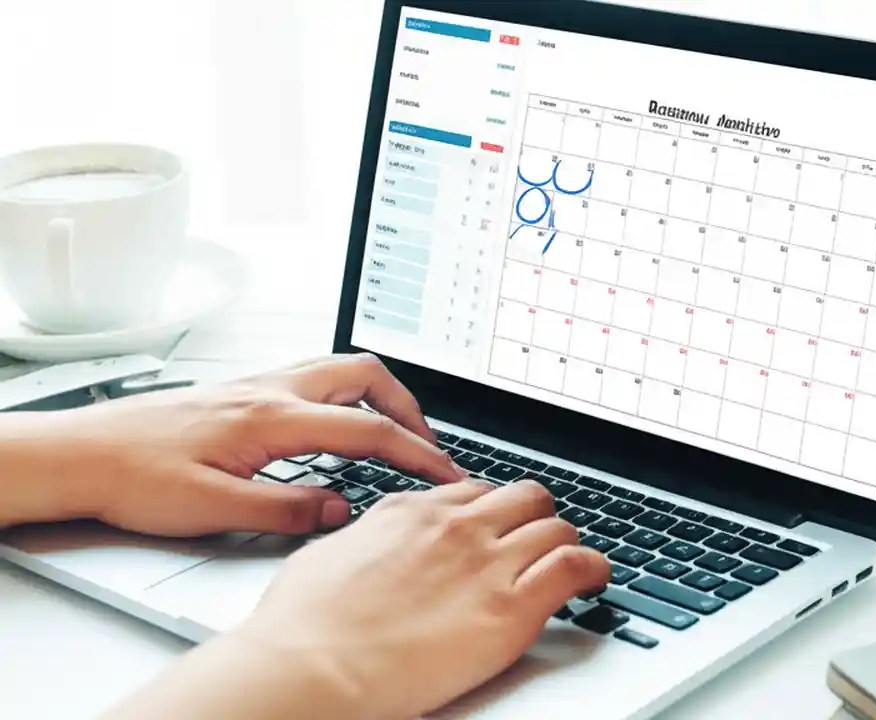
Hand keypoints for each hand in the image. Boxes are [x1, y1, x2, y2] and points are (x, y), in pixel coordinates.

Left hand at [8, 354, 467, 535]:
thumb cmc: (135, 477)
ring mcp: (256, 385)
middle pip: (364, 373)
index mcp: (271, 417)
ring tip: (393, 432)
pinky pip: (313, 379)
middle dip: (408, 405)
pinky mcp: (243, 393)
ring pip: (338, 369)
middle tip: (426, 443)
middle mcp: (269, 390)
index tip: (444, 473)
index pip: (366, 428)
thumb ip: (286, 510)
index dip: (415, 452)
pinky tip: (337, 428)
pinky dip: (345, 397)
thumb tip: (341, 510)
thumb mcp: (214, 509)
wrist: (82, 453)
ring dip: (377, 395)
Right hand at [227, 479, 610, 717]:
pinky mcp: (511, 608)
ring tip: (569, 563)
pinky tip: (594, 578)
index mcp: (412, 511)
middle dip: (535, 517)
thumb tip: (373, 542)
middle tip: (537, 542)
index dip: (493, 511)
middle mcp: (456, 526)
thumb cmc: (302, 626)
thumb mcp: (328, 555)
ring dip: (565, 543)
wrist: (311, 667)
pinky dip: (593, 569)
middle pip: (525, 497)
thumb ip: (367, 538)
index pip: (476, 491)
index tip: (498, 527)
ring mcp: (487, 562)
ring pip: (556, 526)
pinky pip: (574, 567)